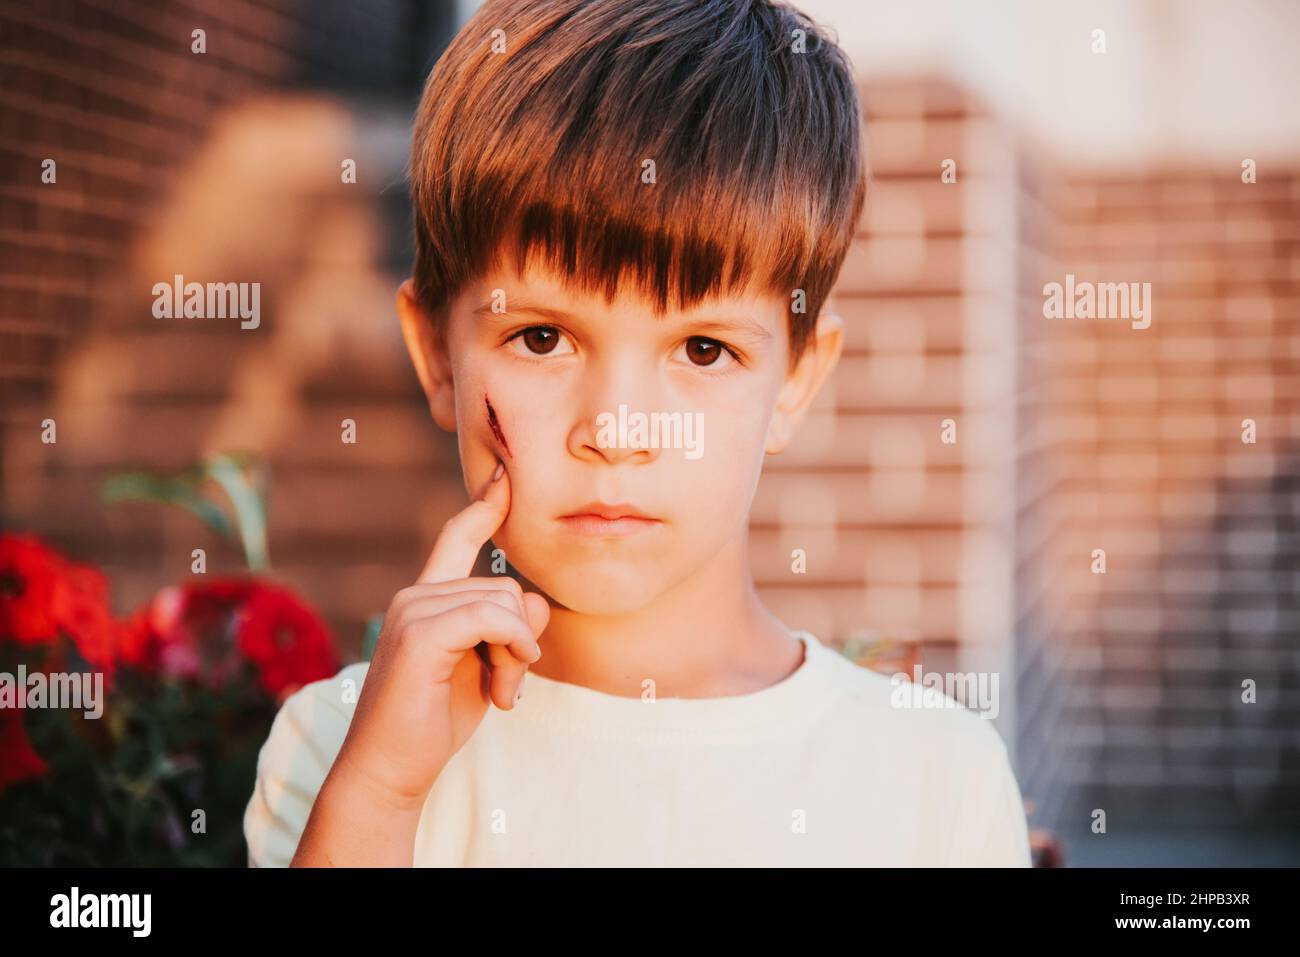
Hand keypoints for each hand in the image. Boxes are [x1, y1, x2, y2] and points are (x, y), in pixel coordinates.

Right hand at [332, 461, 548, 807]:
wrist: (389, 771)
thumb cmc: (433, 722)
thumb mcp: (486, 668)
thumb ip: (510, 629)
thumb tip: (535, 600)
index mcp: (426, 599)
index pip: (457, 537)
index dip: (485, 506)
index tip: (505, 475)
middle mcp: (415, 595)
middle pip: (505, 588)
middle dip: (521, 641)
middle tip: (509, 689)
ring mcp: (413, 611)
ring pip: (503, 603)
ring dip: (518, 655)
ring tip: (501, 695)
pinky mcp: (419, 634)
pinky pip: (492, 618)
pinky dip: (513, 647)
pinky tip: (505, 687)